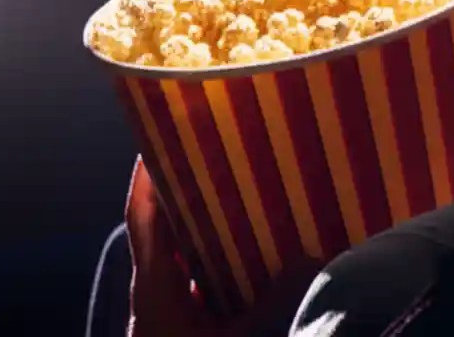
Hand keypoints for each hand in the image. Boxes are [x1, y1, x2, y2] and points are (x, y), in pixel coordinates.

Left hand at [125, 156, 323, 336]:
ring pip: (175, 247)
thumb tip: (310, 263)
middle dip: (179, 187)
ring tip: (230, 188)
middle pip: (159, 222)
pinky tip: (239, 248)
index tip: (157, 137)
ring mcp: (161, 299)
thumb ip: (268, 305)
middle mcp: (152, 282)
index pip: (143, 214)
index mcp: (153, 280)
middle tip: (209, 153)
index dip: (146, 176)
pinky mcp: (175, 316)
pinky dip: (209, 255)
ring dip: (196, 220)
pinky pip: (189, 272)